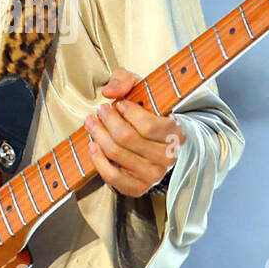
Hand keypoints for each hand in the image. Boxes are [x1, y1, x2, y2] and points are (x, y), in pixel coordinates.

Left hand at [84, 65, 185, 198]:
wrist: (156, 141)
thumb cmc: (148, 113)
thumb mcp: (141, 88)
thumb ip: (125, 80)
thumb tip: (110, 92)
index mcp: (176, 134)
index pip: (148, 126)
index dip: (127, 113)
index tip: (118, 104)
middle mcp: (167, 157)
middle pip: (127, 139)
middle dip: (107, 121)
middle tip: (100, 111)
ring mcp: (153, 174)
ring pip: (117, 154)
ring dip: (98, 136)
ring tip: (92, 124)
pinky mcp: (138, 187)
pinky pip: (113, 176)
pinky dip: (98, 160)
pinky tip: (93, 146)